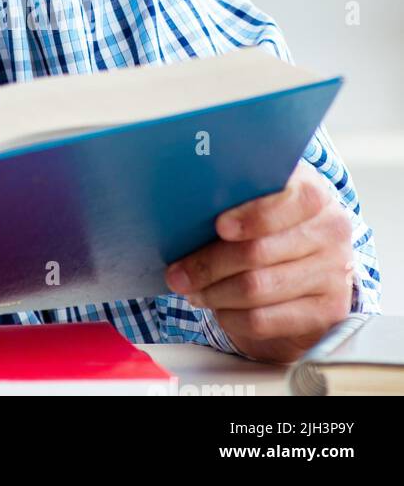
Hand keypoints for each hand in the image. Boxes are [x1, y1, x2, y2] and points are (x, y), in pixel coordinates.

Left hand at [165, 159, 356, 362]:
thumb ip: (232, 195)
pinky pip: (267, 319)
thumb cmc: (268, 224)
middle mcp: (331, 230)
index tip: (219, 227)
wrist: (308, 267)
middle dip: (208, 265)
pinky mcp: (329, 311)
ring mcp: (335, 273)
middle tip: (177, 274)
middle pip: (259, 251)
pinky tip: (218, 309)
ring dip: (215, 293)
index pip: (288, 201)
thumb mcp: (257, 199)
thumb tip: (183, 206)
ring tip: (191, 291)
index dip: (251, 216)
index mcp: (311, 192)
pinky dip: (233, 317)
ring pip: (258, 288)